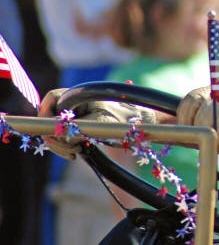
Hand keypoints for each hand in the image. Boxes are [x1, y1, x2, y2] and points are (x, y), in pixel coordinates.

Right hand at [37, 88, 155, 159]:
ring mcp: (77, 116)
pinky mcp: (80, 128)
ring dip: (60, 144)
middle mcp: (76, 104)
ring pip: (56, 130)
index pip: (52, 98)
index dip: (45, 113)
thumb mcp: (100, 123)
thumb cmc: (124, 118)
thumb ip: (78, 127)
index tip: (49, 130)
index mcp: (80, 96)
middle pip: (50, 118)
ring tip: (75, 152)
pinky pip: (64, 138)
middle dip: (54, 136)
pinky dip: (66, 147)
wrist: (141, 124)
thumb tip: (59, 134)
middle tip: (69, 150)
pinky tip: (75, 154)